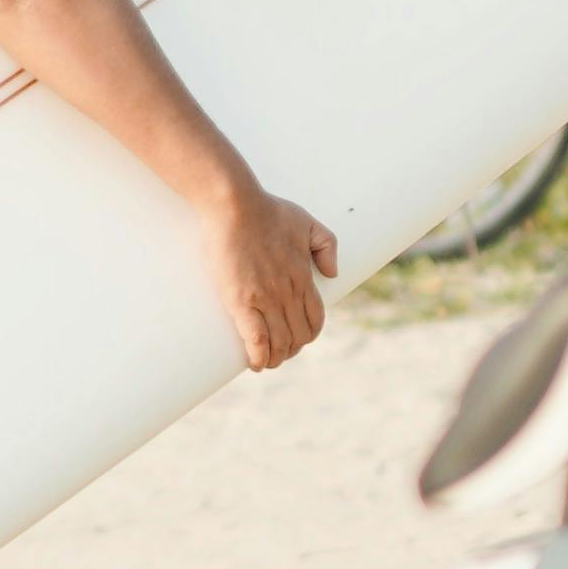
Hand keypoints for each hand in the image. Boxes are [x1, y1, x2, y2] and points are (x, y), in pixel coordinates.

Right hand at [203, 169, 337, 374]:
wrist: (234, 205)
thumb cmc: (267, 210)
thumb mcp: (307, 222)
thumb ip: (327, 246)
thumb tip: (333, 274)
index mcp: (303, 276)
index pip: (315, 319)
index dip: (309, 335)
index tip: (298, 338)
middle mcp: (288, 292)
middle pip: (298, 336)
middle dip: (291, 349)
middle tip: (279, 352)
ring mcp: (265, 298)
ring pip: (278, 342)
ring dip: (275, 358)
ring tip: (265, 361)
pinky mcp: (241, 301)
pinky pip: (255, 339)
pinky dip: (257, 356)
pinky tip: (254, 363)